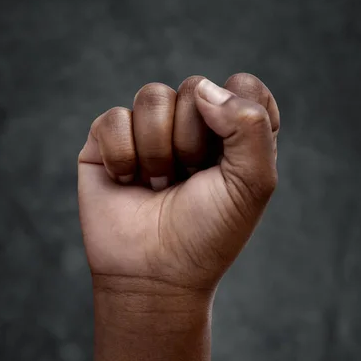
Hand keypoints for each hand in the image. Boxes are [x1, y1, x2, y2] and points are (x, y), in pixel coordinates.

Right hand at [78, 73, 279, 292]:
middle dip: (192, 142)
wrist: (155, 274)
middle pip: (195, 87)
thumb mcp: (252, 184)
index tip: (228, 161)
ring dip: (157, 151)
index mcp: (234, 133)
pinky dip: (123, 156)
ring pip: (152, 96)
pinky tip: (128, 183)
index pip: (244, 85)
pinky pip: (115, 118)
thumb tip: (203, 88)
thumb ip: (250, 124)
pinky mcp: (108, 141)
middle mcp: (192, 126)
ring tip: (158, 185)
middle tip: (188, 180)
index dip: (237, 117)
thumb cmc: (207, 233)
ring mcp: (149, 131)